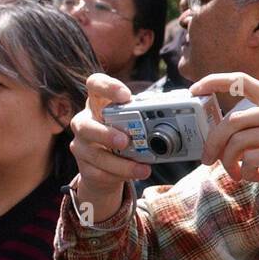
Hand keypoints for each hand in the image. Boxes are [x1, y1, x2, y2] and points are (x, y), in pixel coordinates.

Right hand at [67, 74, 152, 220]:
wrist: (107, 167)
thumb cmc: (125, 136)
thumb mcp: (134, 123)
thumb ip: (146, 119)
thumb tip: (176, 121)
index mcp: (98, 103)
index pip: (95, 85)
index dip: (107, 87)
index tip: (125, 95)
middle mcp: (85, 122)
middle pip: (84, 124)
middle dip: (106, 134)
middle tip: (126, 141)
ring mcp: (81, 145)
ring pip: (94, 154)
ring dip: (119, 163)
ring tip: (142, 168)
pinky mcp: (84, 167)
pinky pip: (99, 172)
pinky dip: (120, 174)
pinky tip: (135, 174)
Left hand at [190, 73, 258, 198]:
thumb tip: (230, 140)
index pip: (240, 80)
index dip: (213, 82)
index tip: (195, 90)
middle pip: (229, 121)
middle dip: (212, 144)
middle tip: (208, 161)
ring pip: (235, 143)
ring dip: (229, 164)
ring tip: (239, 175)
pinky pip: (249, 161)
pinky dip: (247, 173)